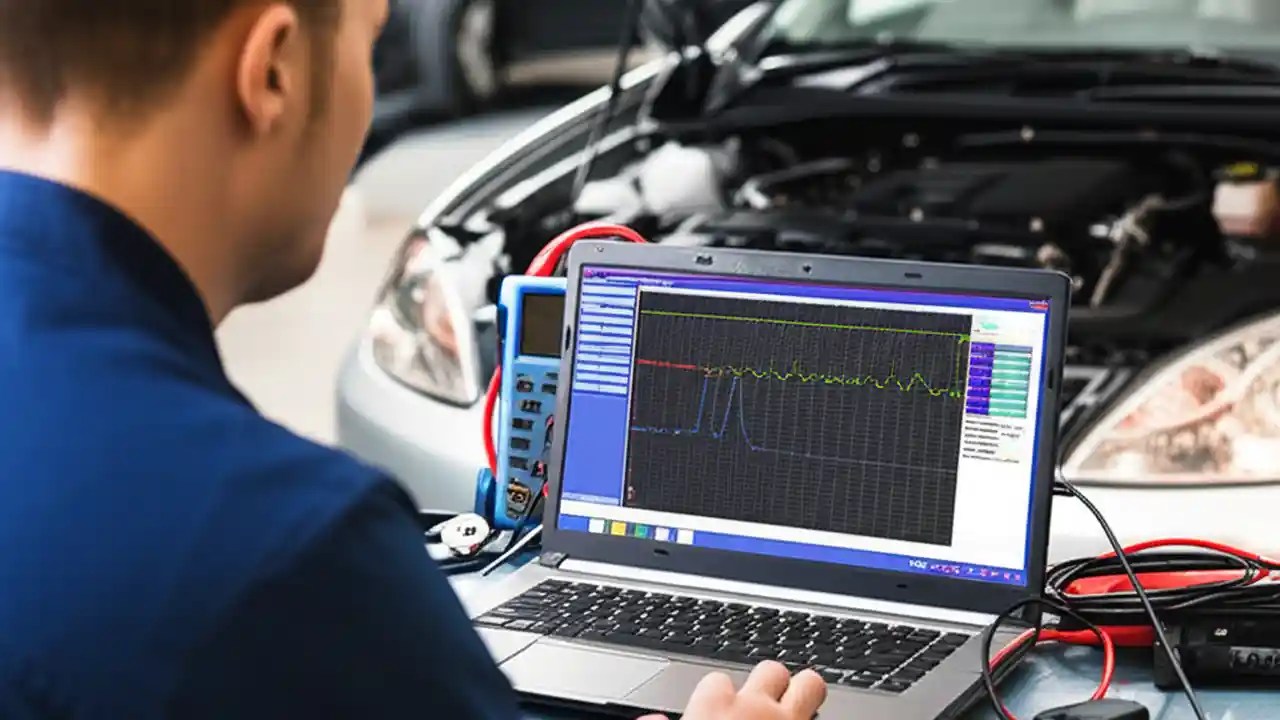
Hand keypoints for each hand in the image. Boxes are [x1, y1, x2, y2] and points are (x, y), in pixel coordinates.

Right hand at [641, 661, 827, 719]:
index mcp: (713, 710)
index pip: (716, 681)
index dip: (719, 696)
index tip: (719, 709)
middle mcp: (754, 710)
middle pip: (770, 670)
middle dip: (769, 682)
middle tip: (767, 701)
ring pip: (809, 685)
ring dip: (804, 691)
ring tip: (800, 701)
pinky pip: (821, 717)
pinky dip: (814, 717)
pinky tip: (809, 718)